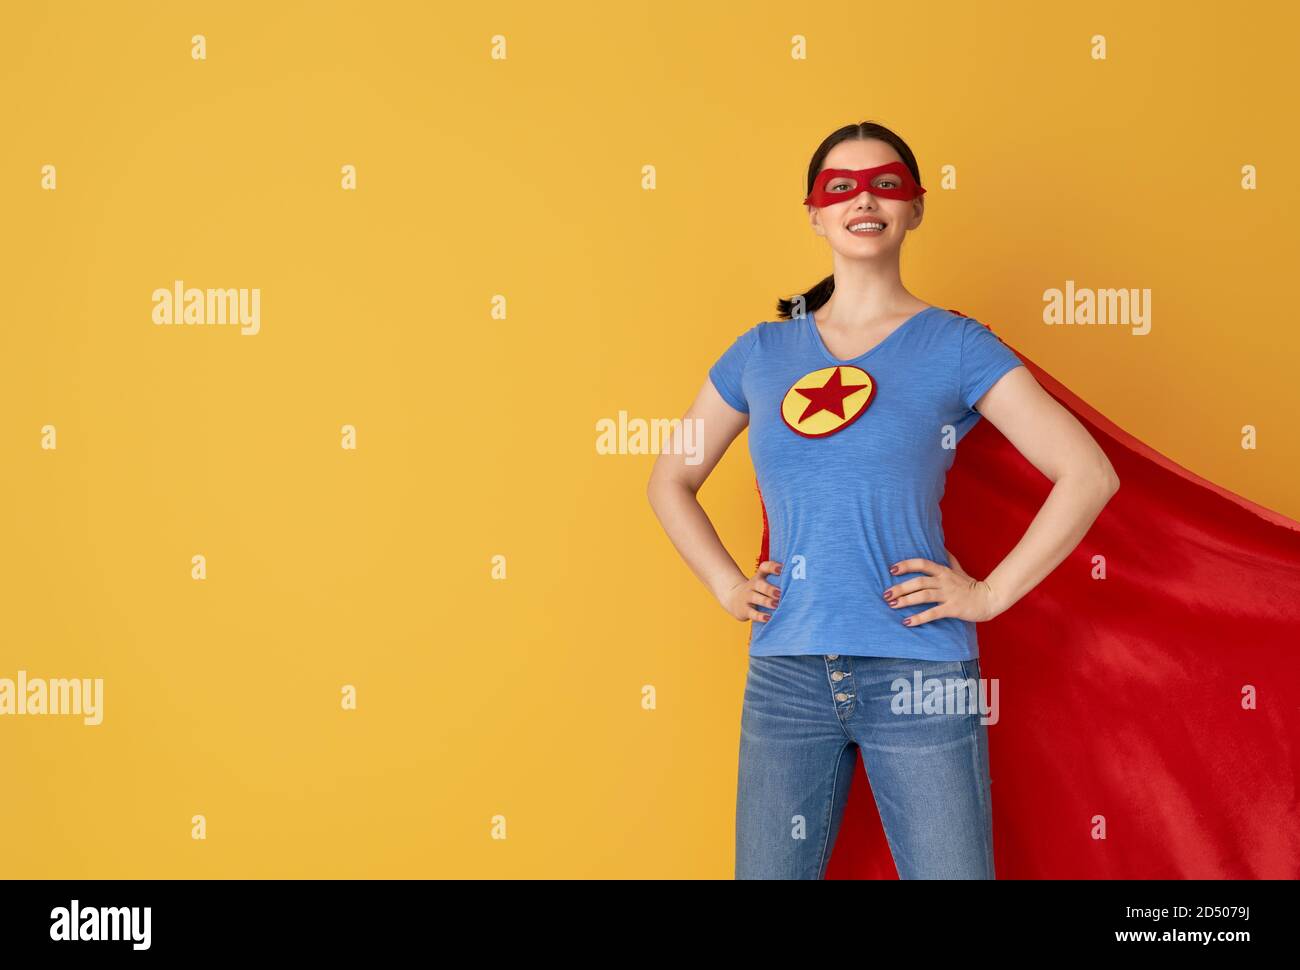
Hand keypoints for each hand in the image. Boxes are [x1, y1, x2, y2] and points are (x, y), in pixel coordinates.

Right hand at [720, 560, 782, 622]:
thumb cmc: (757, 591)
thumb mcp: (762, 582)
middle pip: (759, 584)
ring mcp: (747, 597)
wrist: (733, 599)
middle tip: (780, 593)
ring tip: (776, 605)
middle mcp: (752, 585)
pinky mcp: (744, 610)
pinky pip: (752, 613)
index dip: (772, 567)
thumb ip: (778, 581)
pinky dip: (760, 616)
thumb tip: (802, 583)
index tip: (782, 569)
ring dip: (766, 601)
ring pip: (756, 598)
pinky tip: (768, 618)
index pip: (764, 568)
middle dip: (770, 589)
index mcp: (759, 577)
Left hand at [882, 550, 1000, 625]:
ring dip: (906, 600)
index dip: (906, 565)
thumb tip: (942, 547)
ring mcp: (949, 595)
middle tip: (886, 594)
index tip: (892, 569)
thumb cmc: (971, 585)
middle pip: (918, 581)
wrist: (989, 599)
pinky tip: (907, 622)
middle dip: (900, 587)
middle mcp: (944, 581)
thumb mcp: (959, 570)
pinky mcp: (953, 609)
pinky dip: (919, 618)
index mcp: (943, 571)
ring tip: (892, 605)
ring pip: (923, 595)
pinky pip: (933, 613)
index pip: (922, 564)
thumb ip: (949, 560)